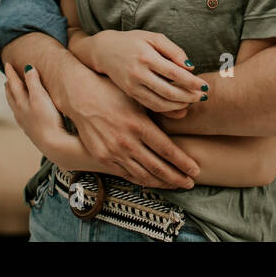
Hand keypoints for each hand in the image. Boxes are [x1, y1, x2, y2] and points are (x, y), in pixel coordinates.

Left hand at [3, 65, 68, 151]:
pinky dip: (19, 109)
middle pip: (12, 96)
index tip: (7, 64)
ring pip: (15, 107)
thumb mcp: (40, 97)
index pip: (14, 84)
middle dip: (9, 86)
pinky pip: (21, 116)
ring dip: (12, 98)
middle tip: (7, 79)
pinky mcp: (32, 130)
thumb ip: (33, 82)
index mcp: (21, 102)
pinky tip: (22, 113)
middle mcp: (20, 112)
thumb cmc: (46, 119)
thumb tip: (28, 68)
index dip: (11, 73)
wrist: (52, 143)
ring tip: (12, 93)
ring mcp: (25, 122)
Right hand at [64, 67, 199, 188]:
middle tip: (190, 183)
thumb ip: (162, 108)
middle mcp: (126, 142)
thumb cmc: (112, 92)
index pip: (167, 150)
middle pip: (158, 167)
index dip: (183, 163)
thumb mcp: (138, 97)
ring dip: (161, 182)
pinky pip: (126, 175)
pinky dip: (142, 180)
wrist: (81, 97)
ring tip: (175, 184)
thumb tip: (186, 113)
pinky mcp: (102, 158)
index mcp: (139, 125)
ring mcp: (113, 153)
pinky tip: (152, 180)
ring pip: (143, 175)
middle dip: (177, 177)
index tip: (195, 170)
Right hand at [80, 29, 205, 112]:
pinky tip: (179, 106)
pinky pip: (151, 106)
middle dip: (188, 96)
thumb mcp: (154, 38)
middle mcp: (138, 73)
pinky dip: (167, 109)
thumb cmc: (134, 41)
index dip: (191, 81)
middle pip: (168, 91)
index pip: (174, 72)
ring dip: (179, 105)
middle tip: (202, 96)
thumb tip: (190, 67)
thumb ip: (174, 51)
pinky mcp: (131, 94)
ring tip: (193, 101)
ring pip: (160, 102)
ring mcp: (133, 86)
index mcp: (146, 57)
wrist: (105, 51)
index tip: (204, 86)